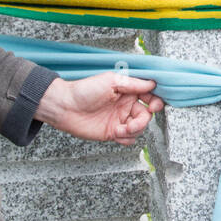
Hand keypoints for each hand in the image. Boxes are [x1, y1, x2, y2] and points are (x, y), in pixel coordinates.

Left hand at [38, 74, 164, 144]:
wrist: (65, 107)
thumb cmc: (84, 90)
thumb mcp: (111, 81)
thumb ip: (133, 84)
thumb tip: (152, 83)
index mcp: (127, 91)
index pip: (149, 96)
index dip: (155, 102)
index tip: (153, 107)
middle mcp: (125, 105)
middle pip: (146, 116)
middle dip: (142, 121)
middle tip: (132, 123)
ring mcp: (119, 120)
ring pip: (139, 129)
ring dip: (133, 131)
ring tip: (120, 130)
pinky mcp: (113, 133)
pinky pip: (129, 139)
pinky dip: (126, 139)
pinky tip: (116, 135)